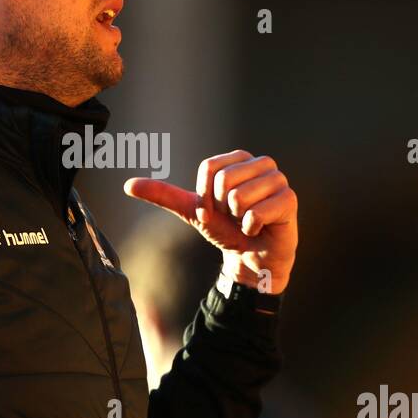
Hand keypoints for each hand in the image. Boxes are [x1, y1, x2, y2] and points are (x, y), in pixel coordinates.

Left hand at [123, 150, 297, 293]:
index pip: (208, 169)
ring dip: (237, 219)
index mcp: (238, 159)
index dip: (205, 196)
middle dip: (221, 207)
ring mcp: (278, 179)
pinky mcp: (289, 200)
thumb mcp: (192, 211)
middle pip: (223, 181)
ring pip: (239, 196)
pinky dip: (251, 227)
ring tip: (248, 222)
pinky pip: (256, 212)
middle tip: (234, 216)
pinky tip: (259, 229)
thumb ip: (163, 195)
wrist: (250, 258)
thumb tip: (128, 185)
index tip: (216, 208)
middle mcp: (261, 163)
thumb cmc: (225, 229)